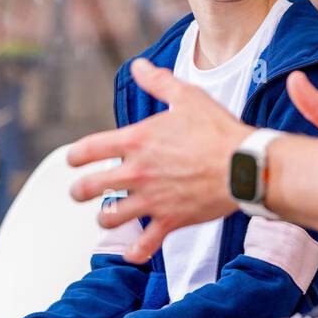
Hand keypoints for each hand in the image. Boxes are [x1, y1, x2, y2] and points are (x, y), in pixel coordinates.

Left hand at [68, 58, 252, 262]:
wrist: (245, 164)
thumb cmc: (219, 130)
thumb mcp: (188, 97)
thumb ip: (159, 82)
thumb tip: (139, 65)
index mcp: (137, 140)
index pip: (87, 150)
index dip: (74, 157)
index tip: (73, 161)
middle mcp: (138, 172)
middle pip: (88, 188)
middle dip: (79, 191)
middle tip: (80, 192)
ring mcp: (152, 199)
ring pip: (110, 217)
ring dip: (105, 217)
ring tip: (109, 215)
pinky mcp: (170, 220)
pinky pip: (145, 245)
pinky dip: (136, 251)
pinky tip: (132, 251)